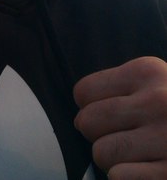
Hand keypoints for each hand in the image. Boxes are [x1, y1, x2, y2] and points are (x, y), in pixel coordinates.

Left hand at [73, 57, 166, 178]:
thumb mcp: (158, 82)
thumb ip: (124, 89)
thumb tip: (81, 115)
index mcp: (146, 72)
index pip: (83, 92)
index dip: (90, 107)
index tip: (110, 116)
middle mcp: (155, 101)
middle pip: (87, 122)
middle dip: (98, 134)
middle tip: (123, 138)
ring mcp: (166, 139)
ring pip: (101, 154)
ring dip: (113, 160)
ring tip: (139, 155)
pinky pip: (119, 178)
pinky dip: (126, 177)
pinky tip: (148, 171)